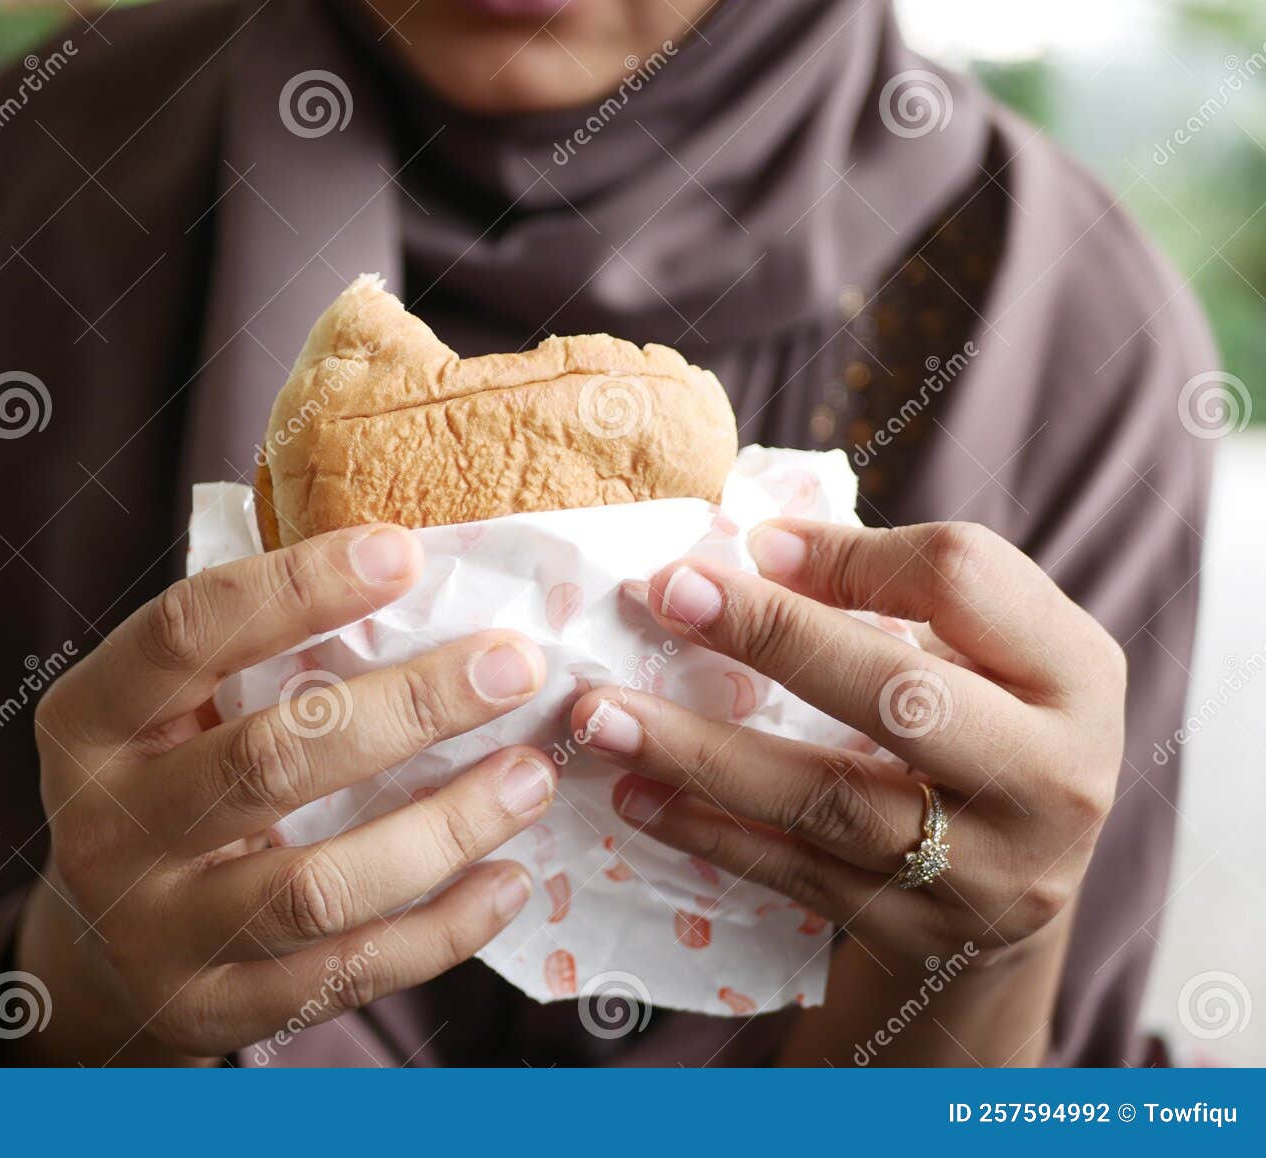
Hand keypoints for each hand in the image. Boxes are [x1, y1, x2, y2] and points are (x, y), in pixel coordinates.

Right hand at [18, 524, 554, 1062]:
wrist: (96, 956)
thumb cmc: (166, 785)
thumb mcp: (169, 709)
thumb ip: (251, 650)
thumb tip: (410, 560)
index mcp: (89, 720)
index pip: (186, 632)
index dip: (297, 588)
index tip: (405, 553)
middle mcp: (107, 827)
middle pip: (270, 758)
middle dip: (410, 707)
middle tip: (513, 665)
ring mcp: (158, 932)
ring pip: (317, 887)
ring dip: (442, 829)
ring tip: (530, 777)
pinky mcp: (215, 1010)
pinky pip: (348, 975)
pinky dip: (441, 929)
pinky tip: (509, 881)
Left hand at [570, 519, 1125, 967]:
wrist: (1017, 883)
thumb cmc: (977, 725)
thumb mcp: (973, 649)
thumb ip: (890, 593)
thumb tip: (750, 552)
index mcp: (1073, 671)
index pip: (964, 579)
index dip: (851, 554)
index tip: (751, 544)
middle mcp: (1053, 776)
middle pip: (900, 694)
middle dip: (772, 637)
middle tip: (663, 595)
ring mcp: (991, 871)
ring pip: (829, 801)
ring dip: (701, 753)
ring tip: (603, 714)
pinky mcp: (922, 933)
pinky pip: (794, 873)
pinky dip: (704, 830)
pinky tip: (633, 792)